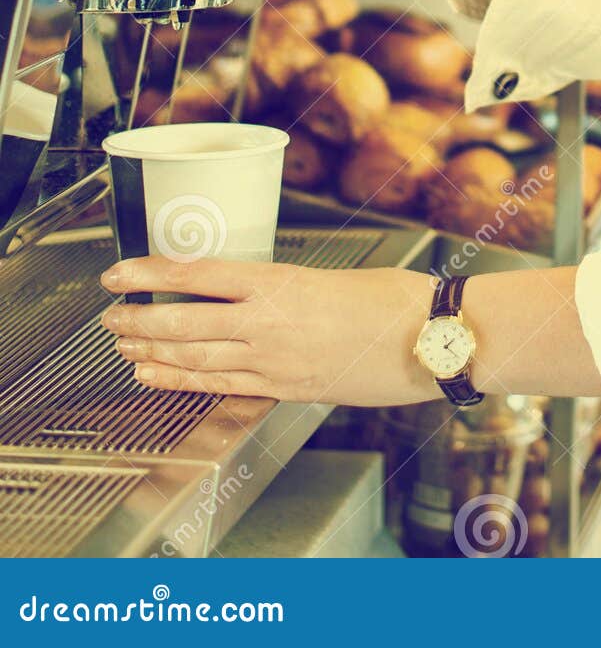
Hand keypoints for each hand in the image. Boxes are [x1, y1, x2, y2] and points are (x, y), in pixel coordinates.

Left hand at [99, 257, 442, 405]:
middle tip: (110, 312)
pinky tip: (157, 375)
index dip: (150, 274)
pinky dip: (181, 379)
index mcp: (282, 282)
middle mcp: (269, 323)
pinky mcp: (287, 388)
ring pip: (195, 356)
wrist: (431, 338)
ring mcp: (275, 361)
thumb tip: (257, 290)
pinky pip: (221, 384)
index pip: (197, 275)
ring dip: (151, 350)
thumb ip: (288, 286)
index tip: (120, 271)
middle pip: (184, 321)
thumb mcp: (333, 276)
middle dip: (139, 318)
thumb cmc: (396, 300)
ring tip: (122, 343)